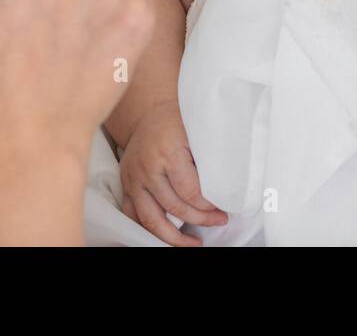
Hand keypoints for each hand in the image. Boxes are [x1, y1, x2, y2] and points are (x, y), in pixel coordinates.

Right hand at [118, 100, 226, 246]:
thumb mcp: (197, 131)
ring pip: (151, 219)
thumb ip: (210, 157)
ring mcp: (133, 179)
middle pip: (174, 207)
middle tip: (220, 220)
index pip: (190, 192)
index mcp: (167, 151)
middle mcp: (147, 167)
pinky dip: (149, 231)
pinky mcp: (125, 186)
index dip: (209, 205)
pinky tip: (167, 237)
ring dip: (174, 237)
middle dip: (200, 219)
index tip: (223, 207)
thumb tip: (230, 186)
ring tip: (194, 243)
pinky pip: (133, 216)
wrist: (147, 114)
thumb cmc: (178, 122)